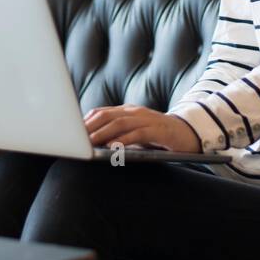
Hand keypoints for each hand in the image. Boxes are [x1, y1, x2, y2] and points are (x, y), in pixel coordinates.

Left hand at [83, 106, 203, 153]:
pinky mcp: (158, 130)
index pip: (101, 112)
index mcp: (127, 111)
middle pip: (106, 115)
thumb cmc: (158, 136)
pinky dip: (124, 141)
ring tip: (89, 143)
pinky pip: (138, 134)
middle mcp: (135, 112)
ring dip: (102, 133)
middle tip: (74, 138)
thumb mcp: (134, 134)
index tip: (70, 132)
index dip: (85, 121)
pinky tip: (114, 148)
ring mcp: (147, 119)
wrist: (189, 134)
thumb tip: (93, 144)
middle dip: (89, 127)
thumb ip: (118, 135)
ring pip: (119, 123)